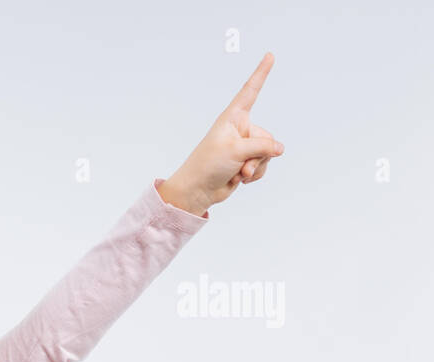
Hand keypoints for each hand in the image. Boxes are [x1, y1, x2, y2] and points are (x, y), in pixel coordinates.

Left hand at [160, 53, 284, 216]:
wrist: (198, 190)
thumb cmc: (208, 165)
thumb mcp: (236, 151)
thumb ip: (263, 147)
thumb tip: (280, 149)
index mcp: (233, 118)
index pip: (250, 91)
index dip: (261, 74)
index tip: (269, 56)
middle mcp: (240, 129)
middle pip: (267, 137)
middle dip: (258, 155)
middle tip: (240, 164)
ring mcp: (243, 146)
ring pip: (267, 154)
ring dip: (256, 167)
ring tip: (238, 172)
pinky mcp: (245, 162)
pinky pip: (263, 165)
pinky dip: (255, 174)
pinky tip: (239, 178)